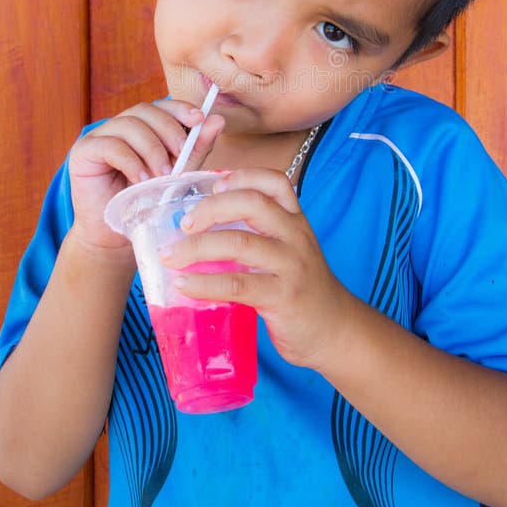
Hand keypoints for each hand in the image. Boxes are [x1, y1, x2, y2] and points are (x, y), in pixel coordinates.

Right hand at [68, 101, 224, 252]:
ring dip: (151, 149)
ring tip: (161, 175)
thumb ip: (195, 149)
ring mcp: (99, 136)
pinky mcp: (83, 152)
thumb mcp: (178, 174)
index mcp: (143, 127)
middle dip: (168, 130)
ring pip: (129, 125)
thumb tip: (217, 120)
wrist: (116, 237)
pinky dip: (130, 161)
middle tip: (181, 155)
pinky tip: (140, 179)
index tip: (199, 119)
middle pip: (146, 111)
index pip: (162, 106)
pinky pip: (109, 145)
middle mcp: (120, 126)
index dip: (180, 108)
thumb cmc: (147, 204)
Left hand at [160, 168, 353, 368]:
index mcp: (296, 220)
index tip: (214, 185)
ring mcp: (291, 265)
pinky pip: (237, 284)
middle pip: (252, 204)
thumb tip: (201, 228)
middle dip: (211, 208)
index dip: (242, 176)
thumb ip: (258, 235)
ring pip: (239, 242)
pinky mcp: (282, 296)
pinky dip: (204, 283)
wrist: (334, 330)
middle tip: (184, 224)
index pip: (275, 182)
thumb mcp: (289, 250)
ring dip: (197, 247)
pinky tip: (184, 285)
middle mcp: (295, 235)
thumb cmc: (302, 288)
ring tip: (171, 256)